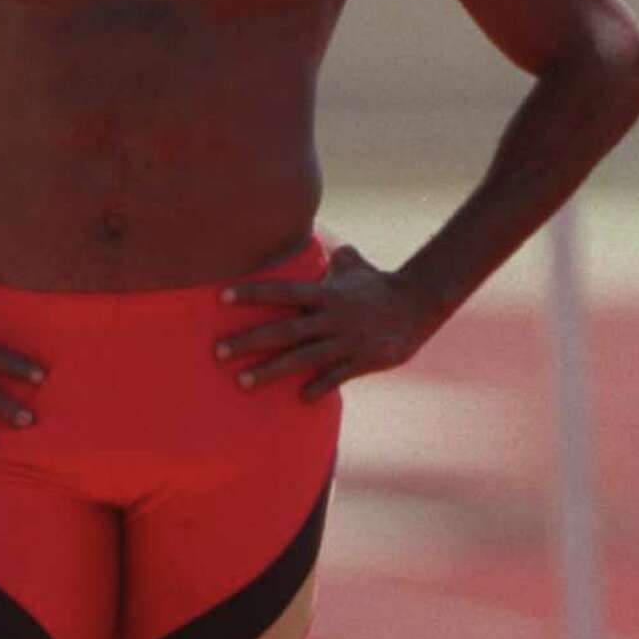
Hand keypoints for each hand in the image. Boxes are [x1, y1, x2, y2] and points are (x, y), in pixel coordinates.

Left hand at [215, 243, 434, 399]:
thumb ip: (329, 258)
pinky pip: (335, 377)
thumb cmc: (379, 285)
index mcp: (327, 294)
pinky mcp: (363, 361)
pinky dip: (318, 387)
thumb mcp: (354, 267)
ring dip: (270, 371)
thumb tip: (314, 239)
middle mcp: (333, 317)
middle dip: (250, 341)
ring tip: (241, 382)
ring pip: (302, 358)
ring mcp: (347, 341)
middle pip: (285, 330)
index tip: (222, 296)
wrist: (421, 304)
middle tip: (217, 351)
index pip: (284, 292)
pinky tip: (300, 398)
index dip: (253, 293)